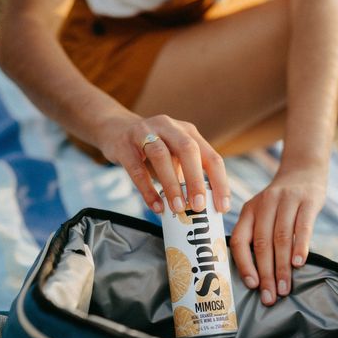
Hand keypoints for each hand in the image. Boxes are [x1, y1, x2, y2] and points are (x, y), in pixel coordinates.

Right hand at [99, 112, 230, 213]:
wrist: (115, 129)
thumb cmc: (152, 149)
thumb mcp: (174, 155)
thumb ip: (187, 175)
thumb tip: (204, 210)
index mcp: (188, 132)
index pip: (211, 157)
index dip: (220, 182)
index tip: (222, 208)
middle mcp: (170, 127)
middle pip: (189, 150)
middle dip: (196, 180)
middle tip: (199, 207)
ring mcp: (145, 132)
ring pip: (161, 156)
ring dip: (171, 184)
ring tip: (177, 208)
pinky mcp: (124, 144)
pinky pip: (136, 168)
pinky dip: (147, 189)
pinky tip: (156, 207)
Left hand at [230, 166, 326, 304]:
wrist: (303, 168)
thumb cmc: (280, 201)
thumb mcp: (261, 211)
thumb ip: (257, 234)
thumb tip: (258, 276)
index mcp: (249, 210)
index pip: (240, 240)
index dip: (245, 264)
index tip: (252, 285)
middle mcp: (264, 204)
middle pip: (262, 243)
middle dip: (265, 274)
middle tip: (270, 297)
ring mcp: (286, 200)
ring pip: (281, 238)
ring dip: (282, 267)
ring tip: (284, 289)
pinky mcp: (307, 200)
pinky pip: (302, 226)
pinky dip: (300, 246)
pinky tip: (299, 264)